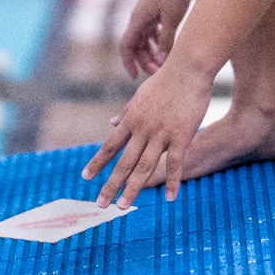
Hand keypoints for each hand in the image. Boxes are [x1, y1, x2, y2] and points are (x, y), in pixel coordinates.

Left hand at [81, 57, 212, 205]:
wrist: (188, 67)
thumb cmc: (166, 79)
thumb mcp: (140, 94)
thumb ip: (126, 111)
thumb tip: (111, 122)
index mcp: (131, 119)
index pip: (110, 146)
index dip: (97, 163)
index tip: (85, 177)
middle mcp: (142, 129)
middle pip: (123, 162)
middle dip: (111, 184)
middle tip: (100, 204)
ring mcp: (161, 133)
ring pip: (144, 166)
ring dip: (133, 188)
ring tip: (123, 207)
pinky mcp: (181, 136)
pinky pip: (175, 163)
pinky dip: (173, 182)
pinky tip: (170, 198)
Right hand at [119, 0, 194, 79]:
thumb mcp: (172, 18)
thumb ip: (167, 40)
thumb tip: (162, 62)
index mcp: (138, 20)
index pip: (126, 46)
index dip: (128, 63)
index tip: (135, 77)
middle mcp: (139, 18)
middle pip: (136, 46)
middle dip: (145, 61)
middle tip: (160, 72)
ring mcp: (148, 13)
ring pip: (146, 39)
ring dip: (153, 52)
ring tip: (167, 62)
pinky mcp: (157, 10)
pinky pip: (154, 31)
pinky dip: (160, 41)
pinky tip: (172, 45)